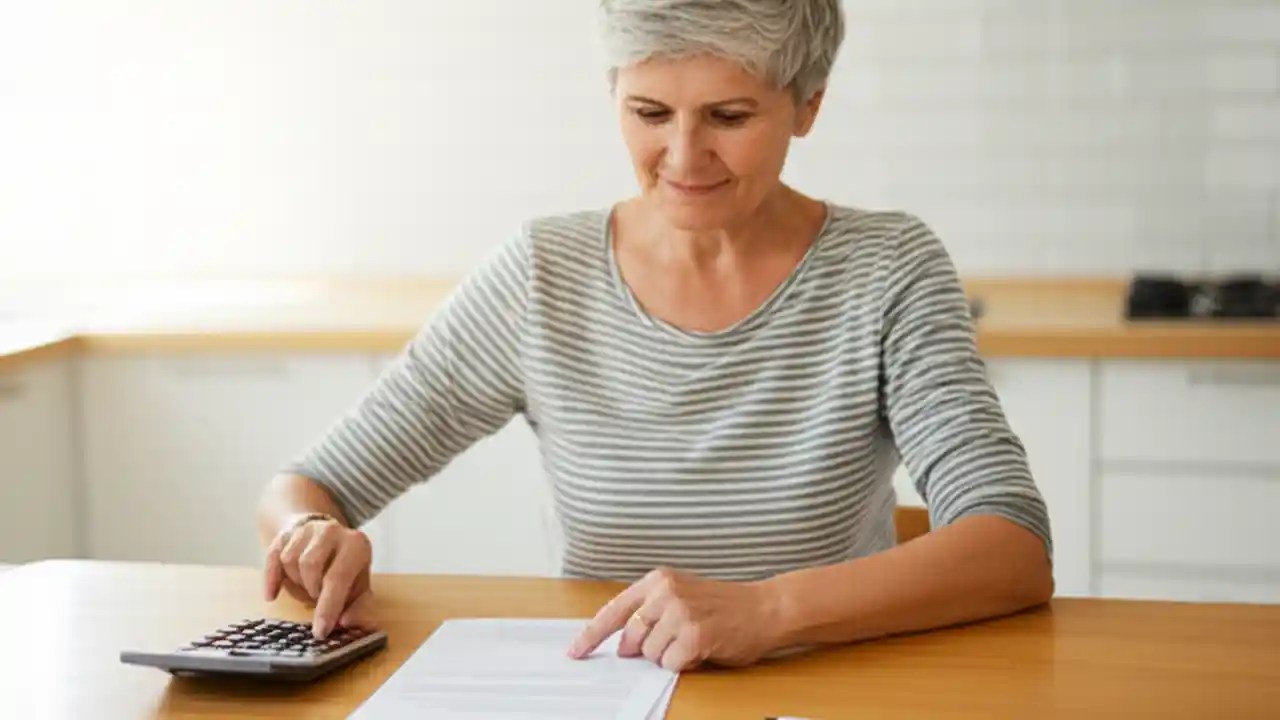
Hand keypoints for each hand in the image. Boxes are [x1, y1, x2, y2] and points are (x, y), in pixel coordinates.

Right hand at [263, 517, 374, 638]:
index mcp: (355, 545)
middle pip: (309, 565)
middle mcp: (331, 531)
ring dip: (295, 582)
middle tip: (317, 597)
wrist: (328, 536)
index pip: (337, 578)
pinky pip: (272, 557)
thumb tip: (344, 622)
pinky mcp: (286, 533)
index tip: (320, 632)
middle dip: (311, 589)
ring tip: (307, 586)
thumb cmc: (345, 567)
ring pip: (289, 560)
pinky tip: (273, 595)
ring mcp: (307, 529)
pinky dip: (271, 579)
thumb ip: (357, 607)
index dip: (327, 608)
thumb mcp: (359, 586)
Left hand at [567, 567, 780, 670]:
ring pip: (650, 653)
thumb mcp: (682, 595)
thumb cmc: (724, 606)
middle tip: (673, 642)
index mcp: (658, 580)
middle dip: (644, 650)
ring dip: (669, 655)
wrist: (765, 607)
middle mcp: (665, 592)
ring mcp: (680, 612)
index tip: (576, 651)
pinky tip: (702, 649)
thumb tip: (621, 644)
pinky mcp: (695, 634)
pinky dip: (684, 663)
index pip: (614, 610)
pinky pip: (670, 664)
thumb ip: (651, 611)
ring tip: (694, 640)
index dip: (591, 634)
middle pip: (630, 637)